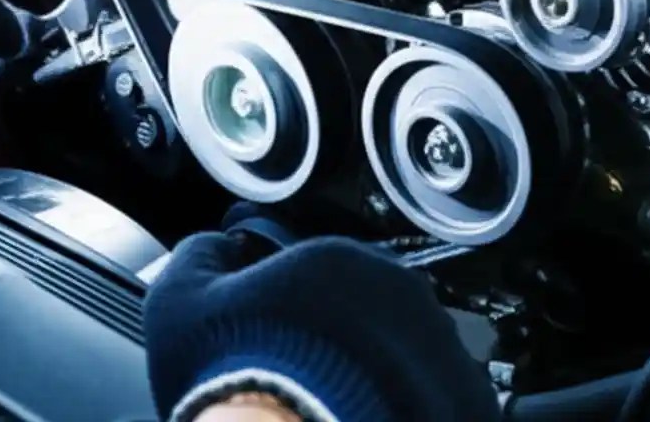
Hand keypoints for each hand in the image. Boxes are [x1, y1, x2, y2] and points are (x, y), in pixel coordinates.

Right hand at [144, 234, 500, 421]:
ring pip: (410, 354)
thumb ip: (202, 254)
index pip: (322, 270)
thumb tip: (214, 246)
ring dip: (383, 375)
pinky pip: (439, 400)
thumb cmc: (236, 376)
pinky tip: (370, 421)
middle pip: (372, 311)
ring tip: (338, 407)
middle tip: (306, 378)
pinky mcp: (468, 402)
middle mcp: (402, 293)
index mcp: (339, 258)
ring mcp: (442, 348)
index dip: (295, 307)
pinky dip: (411, 410)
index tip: (276, 337)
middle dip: (344, 340)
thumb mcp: (181, 297)